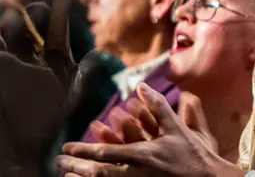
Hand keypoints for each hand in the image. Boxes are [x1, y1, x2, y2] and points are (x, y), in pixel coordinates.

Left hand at [56, 83, 239, 176]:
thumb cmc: (196, 156)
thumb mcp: (177, 128)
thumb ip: (158, 106)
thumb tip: (141, 86)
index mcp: (143, 155)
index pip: (105, 153)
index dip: (83, 150)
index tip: (66, 147)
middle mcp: (138, 174)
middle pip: (99, 172)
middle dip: (76, 166)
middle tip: (58, 162)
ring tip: (68, 175)